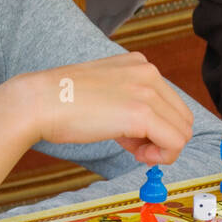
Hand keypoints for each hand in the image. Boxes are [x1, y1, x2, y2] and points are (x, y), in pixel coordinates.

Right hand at [17, 52, 193, 164]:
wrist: (38, 101)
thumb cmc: (62, 101)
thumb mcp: (104, 91)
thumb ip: (128, 102)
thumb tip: (146, 134)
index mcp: (139, 64)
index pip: (171, 103)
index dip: (156, 127)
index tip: (134, 137)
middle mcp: (148, 72)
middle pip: (182, 117)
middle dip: (162, 139)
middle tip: (135, 149)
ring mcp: (147, 91)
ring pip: (182, 132)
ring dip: (161, 149)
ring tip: (134, 151)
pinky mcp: (142, 113)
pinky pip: (175, 143)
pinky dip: (162, 157)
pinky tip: (138, 156)